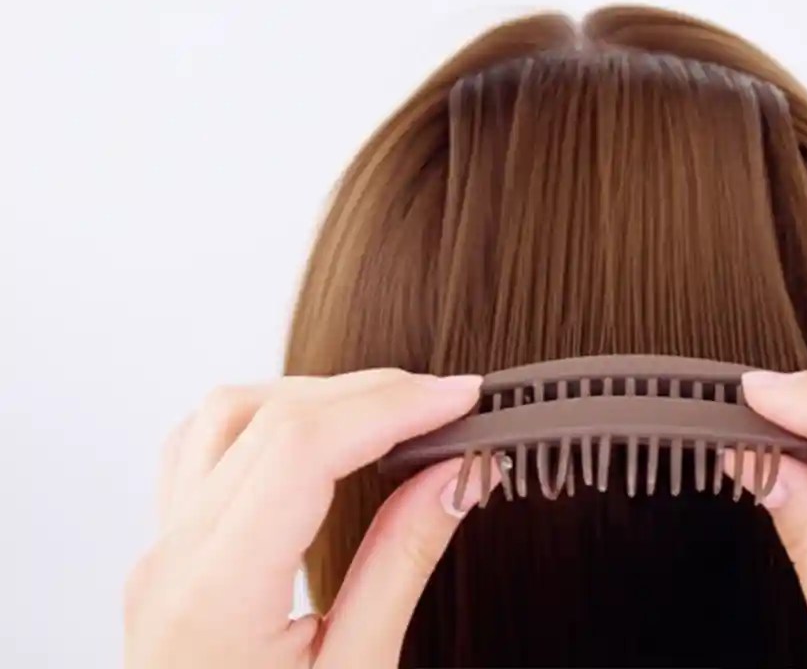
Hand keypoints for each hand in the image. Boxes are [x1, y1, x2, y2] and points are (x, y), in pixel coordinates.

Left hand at [124, 370, 489, 668]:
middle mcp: (175, 558)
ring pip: (228, 416)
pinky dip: (272, 419)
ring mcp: (164, 550)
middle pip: (269, 417)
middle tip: (449, 406)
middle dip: (371, 394)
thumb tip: (457, 476)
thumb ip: (402, 564)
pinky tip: (323, 437)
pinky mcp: (173, 552)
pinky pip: (207, 447)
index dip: (391, 406)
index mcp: (215, 594)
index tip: (462, 400)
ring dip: (317, 397)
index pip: (302, 449)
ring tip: (393, 415)